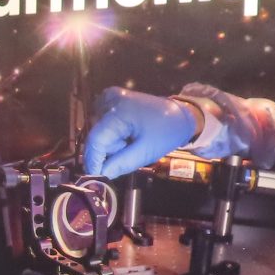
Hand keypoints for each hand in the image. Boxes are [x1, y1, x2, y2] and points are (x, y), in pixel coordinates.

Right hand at [81, 87, 203, 177]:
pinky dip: (111, 135)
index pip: (95, 140)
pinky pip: (103, 124)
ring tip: (129, 144)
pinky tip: (125, 136)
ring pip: (98, 131)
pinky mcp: (112, 99)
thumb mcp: (146, 151)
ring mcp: (110, 98)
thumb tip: (101, 174)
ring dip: (110, 144)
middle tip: (125, 155)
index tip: (98, 177)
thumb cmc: (166, 132)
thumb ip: (122, 163)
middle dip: (107, 152)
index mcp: (118, 111)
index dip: (94, 161)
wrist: (180, 114)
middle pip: (96, 136)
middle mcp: (109, 100)